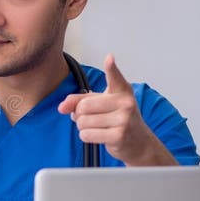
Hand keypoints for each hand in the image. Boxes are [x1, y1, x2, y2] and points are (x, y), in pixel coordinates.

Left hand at [58, 54, 176, 165]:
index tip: (109, 58)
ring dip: (83, 127)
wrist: (138, 142)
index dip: (111, 68)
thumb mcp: (101, 104)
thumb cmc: (118, 119)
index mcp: (122, 91)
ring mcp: (124, 119)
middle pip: (84, 106)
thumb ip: (79, 101)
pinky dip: (87, 136)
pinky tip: (99, 135)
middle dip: (79, 114)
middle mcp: (125, 103)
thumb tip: (61, 107)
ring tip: (97, 127)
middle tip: (90, 117)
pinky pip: (86, 134)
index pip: (115, 77)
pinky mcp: (119, 136)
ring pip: (83, 121)